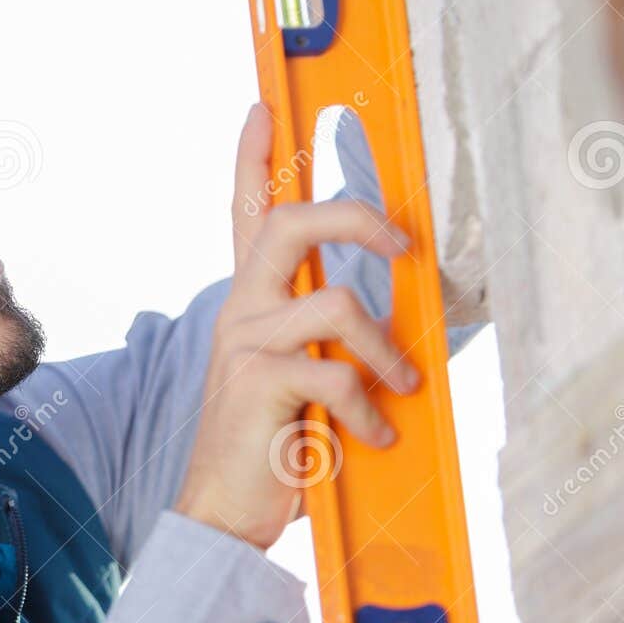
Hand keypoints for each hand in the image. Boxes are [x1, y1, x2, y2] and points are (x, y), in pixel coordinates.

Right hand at [173, 105, 419, 549]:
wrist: (220, 512)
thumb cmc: (264, 444)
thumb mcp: (292, 378)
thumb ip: (321, 340)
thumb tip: (389, 315)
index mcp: (246, 305)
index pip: (244, 215)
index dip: (252, 159)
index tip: (264, 110)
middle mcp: (240, 313)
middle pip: (290, 223)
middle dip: (354, 217)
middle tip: (401, 242)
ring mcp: (245, 344)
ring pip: (334, 303)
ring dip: (384, 347)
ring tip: (402, 382)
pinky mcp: (259, 383)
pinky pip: (336, 373)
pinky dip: (368, 407)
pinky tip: (372, 433)